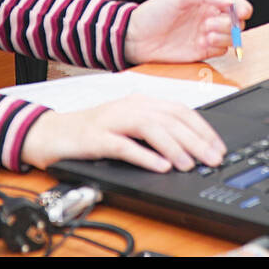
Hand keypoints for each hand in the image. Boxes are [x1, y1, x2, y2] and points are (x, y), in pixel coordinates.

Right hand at [20, 94, 225, 171]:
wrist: (50, 132)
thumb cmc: (91, 132)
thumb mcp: (128, 126)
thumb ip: (155, 131)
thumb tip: (190, 147)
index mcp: (140, 102)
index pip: (179, 110)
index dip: (202, 129)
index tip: (218, 148)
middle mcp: (129, 106)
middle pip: (169, 119)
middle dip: (196, 140)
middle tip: (212, 159)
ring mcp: (111, 120)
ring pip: (150, 128)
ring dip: (174, 146)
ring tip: (189, 164)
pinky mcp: (96, 137)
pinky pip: (123, 145)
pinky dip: (144, 155)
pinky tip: (159, 166)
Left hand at [125, 0, 249, 63]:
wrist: (136, 37)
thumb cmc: (153, 14)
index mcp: (206, 2)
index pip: (233, 3)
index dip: (241, 7)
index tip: (240, 10)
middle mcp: (208, 18)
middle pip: (236, 22)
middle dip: (230, 22)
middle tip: (212, 22)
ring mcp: (206, 35)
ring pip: (231, 37)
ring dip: (223, 35)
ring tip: (205, 32)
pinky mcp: (202, 52)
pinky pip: (221, 50)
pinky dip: (217, 46)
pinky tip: (204, 41)